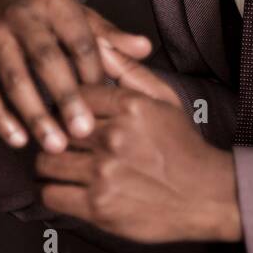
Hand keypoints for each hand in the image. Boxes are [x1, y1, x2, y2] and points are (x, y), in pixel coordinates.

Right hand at [0, 0, 152, 152]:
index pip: (80, 39)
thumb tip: (146, 48)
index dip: (95, 71)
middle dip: (66, 97)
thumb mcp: (75, 13)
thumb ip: (109, 35)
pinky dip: (0, 118)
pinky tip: (18, 140)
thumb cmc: (40, 9)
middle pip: (46, 59)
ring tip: (55, 146)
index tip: (108, 102)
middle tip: (84, 131)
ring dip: (34, 114)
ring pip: (14, 78)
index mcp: (54, 3)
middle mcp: (21, 16)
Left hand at [33, 81, 241, 243]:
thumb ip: (129, 70)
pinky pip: (50, 194)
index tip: (74, 117)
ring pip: (46, 161)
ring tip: (65, 165)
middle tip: (66, 142)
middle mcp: (115, 137)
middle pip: (57, 127)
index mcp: (131, 107)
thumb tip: (99, 46)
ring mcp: (105, 173)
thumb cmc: (183, 147)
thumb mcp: (164, 100)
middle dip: (59, 134)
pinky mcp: (98, 207)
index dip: (70, 105)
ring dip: (52, 163)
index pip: (74, 94)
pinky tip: (68, 187)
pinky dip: (54, 191)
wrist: (206, 197)